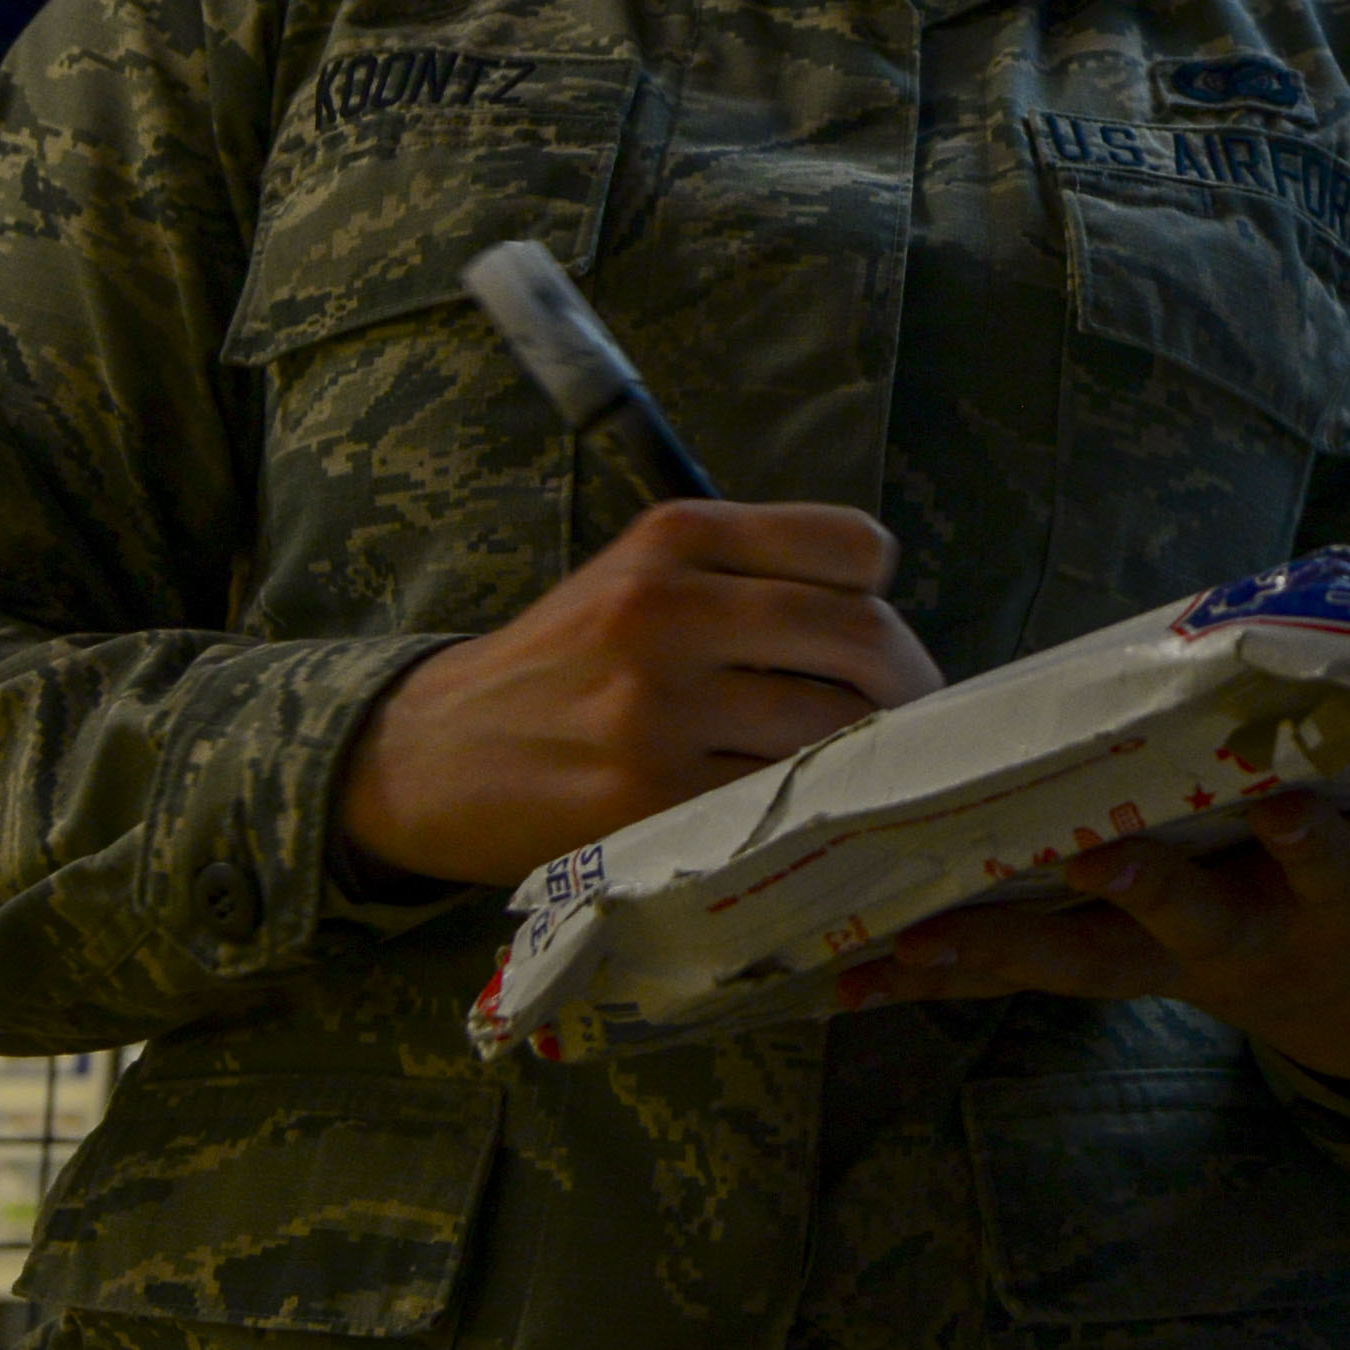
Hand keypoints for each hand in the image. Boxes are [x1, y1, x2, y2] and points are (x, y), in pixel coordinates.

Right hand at [336, 499, 938, 889]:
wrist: (434, 752)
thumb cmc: (563, 664)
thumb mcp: (636, 577)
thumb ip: (747, 577)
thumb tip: (882, 626)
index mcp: (674, 538)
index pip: (852, 547)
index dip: (883, 597)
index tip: (874, 637)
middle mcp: (666, 609)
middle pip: (861, 638)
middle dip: (912, 688)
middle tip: (916, 721)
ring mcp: (657, 707)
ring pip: (833, 727)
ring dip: (873, 756)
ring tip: (869, 770)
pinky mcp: (649, 796)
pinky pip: (779, 799)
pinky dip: (814, 808)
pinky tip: (810, 812)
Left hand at [828, 747, 1349, 1083]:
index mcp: (1333, 897)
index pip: (1320, 865)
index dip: (1299, 837)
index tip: (1276, 797)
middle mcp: (1236, 935)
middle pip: (1171, 915)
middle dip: (1122, 889)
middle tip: (1072, 854)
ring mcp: (1156, 956)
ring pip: (1059, 951)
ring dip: (976, 943)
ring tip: (885, 938)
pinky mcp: (1097, 963)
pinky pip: (998, 968)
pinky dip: (920, 969)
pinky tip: (831, 971)